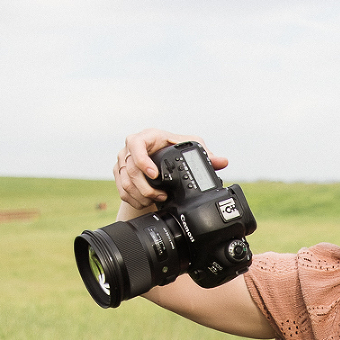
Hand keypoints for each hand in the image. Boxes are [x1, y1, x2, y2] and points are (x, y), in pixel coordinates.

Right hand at [113, 128, 229, 210]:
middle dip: (146, 187)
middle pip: (129, 169)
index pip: (136, 144)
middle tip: (161, 195)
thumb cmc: (171, 148)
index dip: (142, 160)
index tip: (154, 174)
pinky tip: (145, 202)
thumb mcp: (188, 148)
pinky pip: (122, 190)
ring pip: (125, 182)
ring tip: (155, 200)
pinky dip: (134, 200)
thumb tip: (222, 162)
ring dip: (140, 195)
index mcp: (146, 137)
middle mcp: (130, 148)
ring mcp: (121, 161)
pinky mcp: (117, 174)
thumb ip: (206, 153)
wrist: (155, 160)